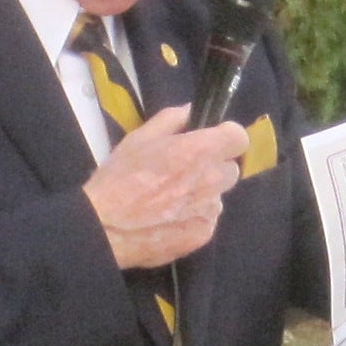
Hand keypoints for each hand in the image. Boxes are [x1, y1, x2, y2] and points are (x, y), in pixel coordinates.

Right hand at [85, 107, 246, 269]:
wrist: (106, 229)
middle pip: (230, 169)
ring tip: (171, 199)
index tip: (210, 141)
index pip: (239, 137)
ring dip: (203, 194)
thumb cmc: (119, 178)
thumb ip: (172, 119)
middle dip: (213, 167)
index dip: (226, 137)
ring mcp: (211, 210)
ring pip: (218, 196)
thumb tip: (191, 111)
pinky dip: (194, 217)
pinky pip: (207, 219)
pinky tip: (169, 219)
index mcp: (200, 151)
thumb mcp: (140, 138)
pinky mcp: (204, 234)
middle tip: (184, 171)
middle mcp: (213, 180)